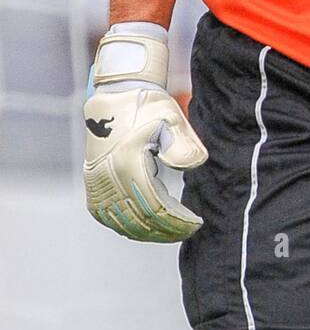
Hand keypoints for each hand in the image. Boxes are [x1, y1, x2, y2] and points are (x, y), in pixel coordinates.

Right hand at [83, 24, 207, 242]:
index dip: (177, 222)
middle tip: (189, 230)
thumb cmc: (147, 106)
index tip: (196, 223)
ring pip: (123, 224)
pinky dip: (127, 227)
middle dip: (167, 231)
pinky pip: (107, 217)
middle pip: (140, 221)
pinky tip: (146, 228)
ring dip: (149, 233)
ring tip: (172, 232)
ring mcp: (97, 183)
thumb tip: (196, 164)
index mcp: (129, 164)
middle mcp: (108, 178)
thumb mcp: (171, 119)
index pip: (156, 208)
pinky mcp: (92, 184)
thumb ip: (183, 145)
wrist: (116, 96)